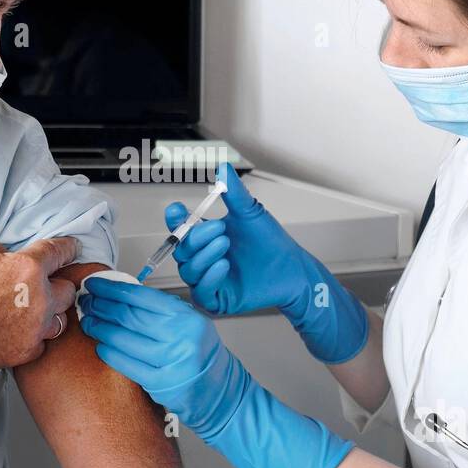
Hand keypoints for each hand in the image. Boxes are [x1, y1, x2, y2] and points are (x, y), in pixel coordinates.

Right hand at [0, 236, 77, 375]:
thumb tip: (6, 255)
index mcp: (28, 269)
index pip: (60, 252)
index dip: (67, 247)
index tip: (72, 248)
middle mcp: (39, 301)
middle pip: (68, 289)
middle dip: (57, 283)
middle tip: (43, 282)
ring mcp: (33, 330)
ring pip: (60, 318)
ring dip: (51, 311)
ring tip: (33, 308)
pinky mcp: (23, 353)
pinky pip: (42, 341)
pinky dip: (35, 335)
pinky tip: (20, 329)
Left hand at [79, 277, 353, 467]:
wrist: (225, 398)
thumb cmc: (206, 361)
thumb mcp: (192, 326)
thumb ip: (163, 313)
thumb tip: (125, 297)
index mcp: (188, 318)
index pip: (143, 297)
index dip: (115, 289)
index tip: (97, 284)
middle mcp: (180, 337)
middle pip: (129, 315)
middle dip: (102, 306)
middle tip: (86, 299)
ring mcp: (170, 361)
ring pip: (123, 338)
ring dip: (101, 328)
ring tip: (89, 320)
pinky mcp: (160, 384)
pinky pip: (126, 364)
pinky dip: (109, 353)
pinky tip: (101, 346)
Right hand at [168, 163, 368, 363]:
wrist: (292, 268)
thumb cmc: (270, 242)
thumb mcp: (249, 213)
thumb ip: (233, 192)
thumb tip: (223, 167)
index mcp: (205, 237)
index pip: (180, 229)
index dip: (175, 220)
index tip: (177, 210)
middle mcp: (203, 259)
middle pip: (181, 250)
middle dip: (196, 238)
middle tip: (220, 230)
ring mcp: (208, 280)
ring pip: (188, 271)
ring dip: (203, 256)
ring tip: (225, 245)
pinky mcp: (217, 300)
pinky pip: (201, 293)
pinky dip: (209, 278)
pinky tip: (223, 265)